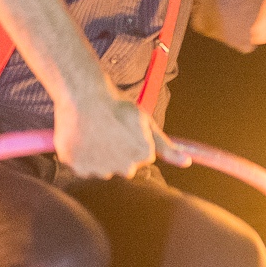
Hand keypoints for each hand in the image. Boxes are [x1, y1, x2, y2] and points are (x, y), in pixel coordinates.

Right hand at [54, 88, 189, 178]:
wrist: (85, 96)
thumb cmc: (116, 106)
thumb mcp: (146, 123)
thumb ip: (166, 147)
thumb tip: (186, 163)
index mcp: (143, 156)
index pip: (139, 157)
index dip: (130, 142)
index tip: (123, 128)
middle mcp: (124, 169)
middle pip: (121, 166)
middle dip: (116, 153)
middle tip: (107, 131)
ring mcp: (101, 170)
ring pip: (101, 168)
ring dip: (98, 156)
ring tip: (94, 132)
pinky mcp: (80, 169)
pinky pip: (82, 167)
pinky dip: (80, 157)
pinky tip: (82, 138)